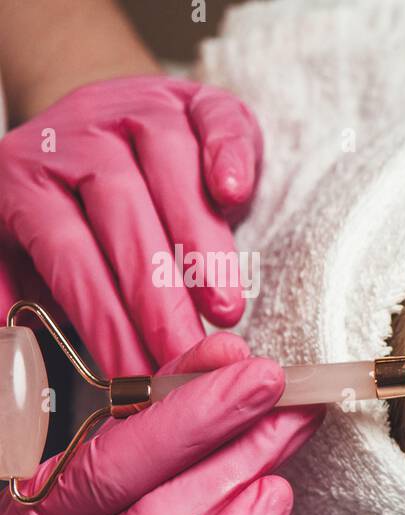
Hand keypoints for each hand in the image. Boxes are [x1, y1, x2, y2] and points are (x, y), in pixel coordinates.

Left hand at [0, 75, 262, 374]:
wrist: (100, 125)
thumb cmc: (72, 211)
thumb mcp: (20, 250)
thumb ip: (15, 295)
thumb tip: (17, 357)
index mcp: (26, 179)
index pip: (71, 258)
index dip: (107, 321)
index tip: (138, 377)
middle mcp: (79, 138)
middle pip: (123, 219)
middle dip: (161, 298)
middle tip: (192, 354)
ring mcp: (139, 110)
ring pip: (173, 173)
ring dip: (203, 245)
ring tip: (225, 309)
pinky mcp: (197, 99)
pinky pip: (216, 121)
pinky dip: (228, 155)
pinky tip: (235, 195)